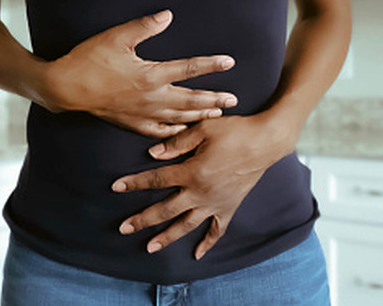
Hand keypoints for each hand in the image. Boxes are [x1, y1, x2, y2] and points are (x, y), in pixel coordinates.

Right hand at [42, 9, 238, 137]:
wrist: (65, 87)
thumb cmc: (89, 60)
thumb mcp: (117, 37)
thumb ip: (145, 26)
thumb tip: (168, 16)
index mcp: (151, 75)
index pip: (189, 68)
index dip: (211, 65)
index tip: (230, 62)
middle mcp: (151, 97)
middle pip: (191, 99)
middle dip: (214, 99)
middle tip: (234, 100)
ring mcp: (142, 113)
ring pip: (178, 117)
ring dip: (200, 115)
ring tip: (217, 114)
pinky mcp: (131, 123)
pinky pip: (159, 132)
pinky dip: (174, 132)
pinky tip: (183, 131)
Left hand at [111, 113, 297, 258]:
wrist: (265, 142)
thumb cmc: (234, 130)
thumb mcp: (203, 128)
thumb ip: (176, 142)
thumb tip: (153, 154)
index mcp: (191, 171)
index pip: (155, 179)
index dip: (134, 183)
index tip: (116, 187)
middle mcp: (200, 192)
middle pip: (165, 210)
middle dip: (142, 220)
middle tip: (123, 228)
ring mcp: (215, 203)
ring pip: (186, 225)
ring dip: (167, 237)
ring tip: (150, 247)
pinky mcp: (229, 207)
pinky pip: (216, 230)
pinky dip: (207, 243)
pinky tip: (197, 254)